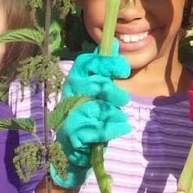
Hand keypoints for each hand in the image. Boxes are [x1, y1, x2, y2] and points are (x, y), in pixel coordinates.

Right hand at [49, 48, 130, 189]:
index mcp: (75, 80)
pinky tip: (123, 128)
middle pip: (89, 85)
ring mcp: (68, 115)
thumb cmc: (91, 115)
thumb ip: (105, 69)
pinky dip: (112, 128)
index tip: (124, 69)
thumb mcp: (99, 90)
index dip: (104, 63)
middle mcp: (68, 95)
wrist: (76, 150)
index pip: (85, 63)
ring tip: (122, 118)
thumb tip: (114, 43)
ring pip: (92, 108)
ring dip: (112, 113)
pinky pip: (94, 130)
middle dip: (110, 91)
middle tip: (125, 98)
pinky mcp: (72, 135)